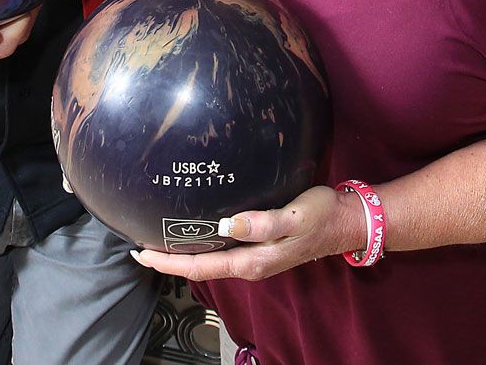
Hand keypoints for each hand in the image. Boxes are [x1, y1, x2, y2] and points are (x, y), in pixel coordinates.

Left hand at [131, 185, 365, 281]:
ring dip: (183, 252)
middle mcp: (249, 264)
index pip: (199, 268)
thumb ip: (261, 223)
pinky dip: (202, 243)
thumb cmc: (320, 216)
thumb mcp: (293, 217)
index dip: (168, 263)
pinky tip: (194, 228)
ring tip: (159, 237)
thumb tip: (227, 225)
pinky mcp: (259, 247)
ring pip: (209, 260)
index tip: (141, 254)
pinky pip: (221, 250)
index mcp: (251, 262)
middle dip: (168, 259)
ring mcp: (254, 258)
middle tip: (139, 243)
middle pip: (199, 267)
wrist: (345, 221)